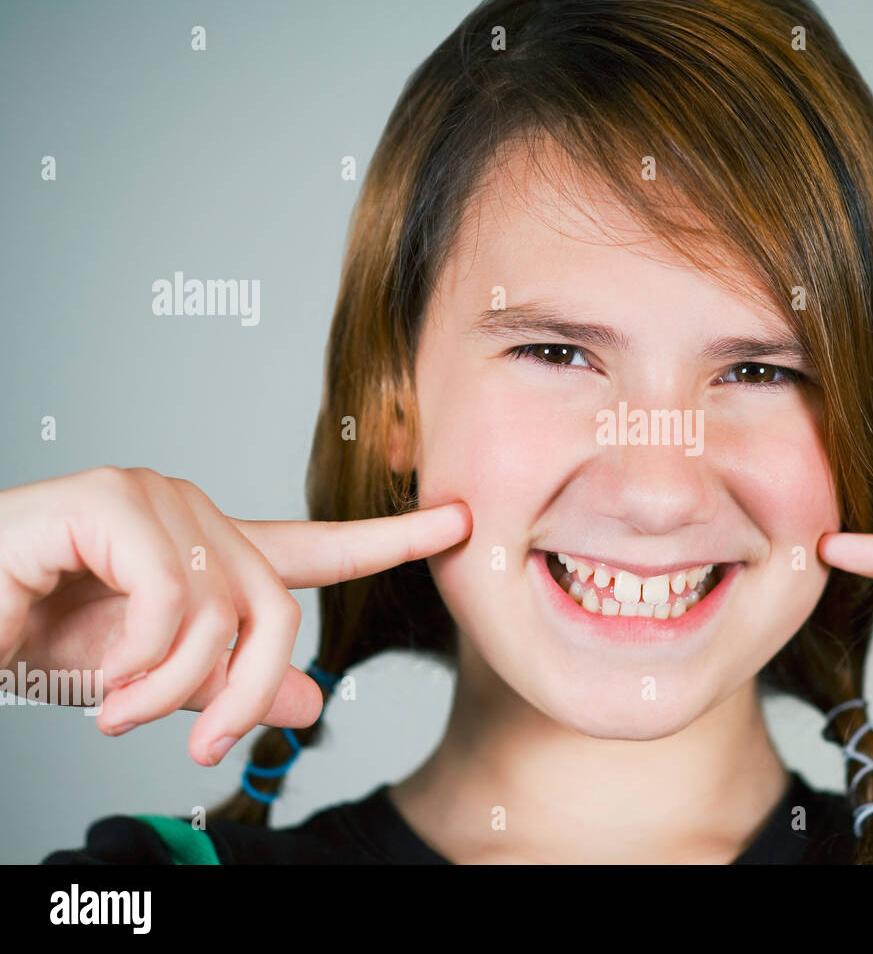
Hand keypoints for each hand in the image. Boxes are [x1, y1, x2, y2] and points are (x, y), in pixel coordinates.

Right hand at [0, 466, 470, 763]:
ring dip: (173, 686)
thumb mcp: (146, 678)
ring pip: (226, 608)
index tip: (459, 522)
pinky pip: (172, 598)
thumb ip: (228, 680)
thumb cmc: (33, 637)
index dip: (389, 538)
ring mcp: (151, 499)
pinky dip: (140, 659)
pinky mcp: (107, 502)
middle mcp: (191, 514)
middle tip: (196, 745)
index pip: (314, 545)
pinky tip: (99, 675)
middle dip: (246, 693)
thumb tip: (313, 698)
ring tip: (118, 711)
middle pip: (278, 608)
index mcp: (206, 551)